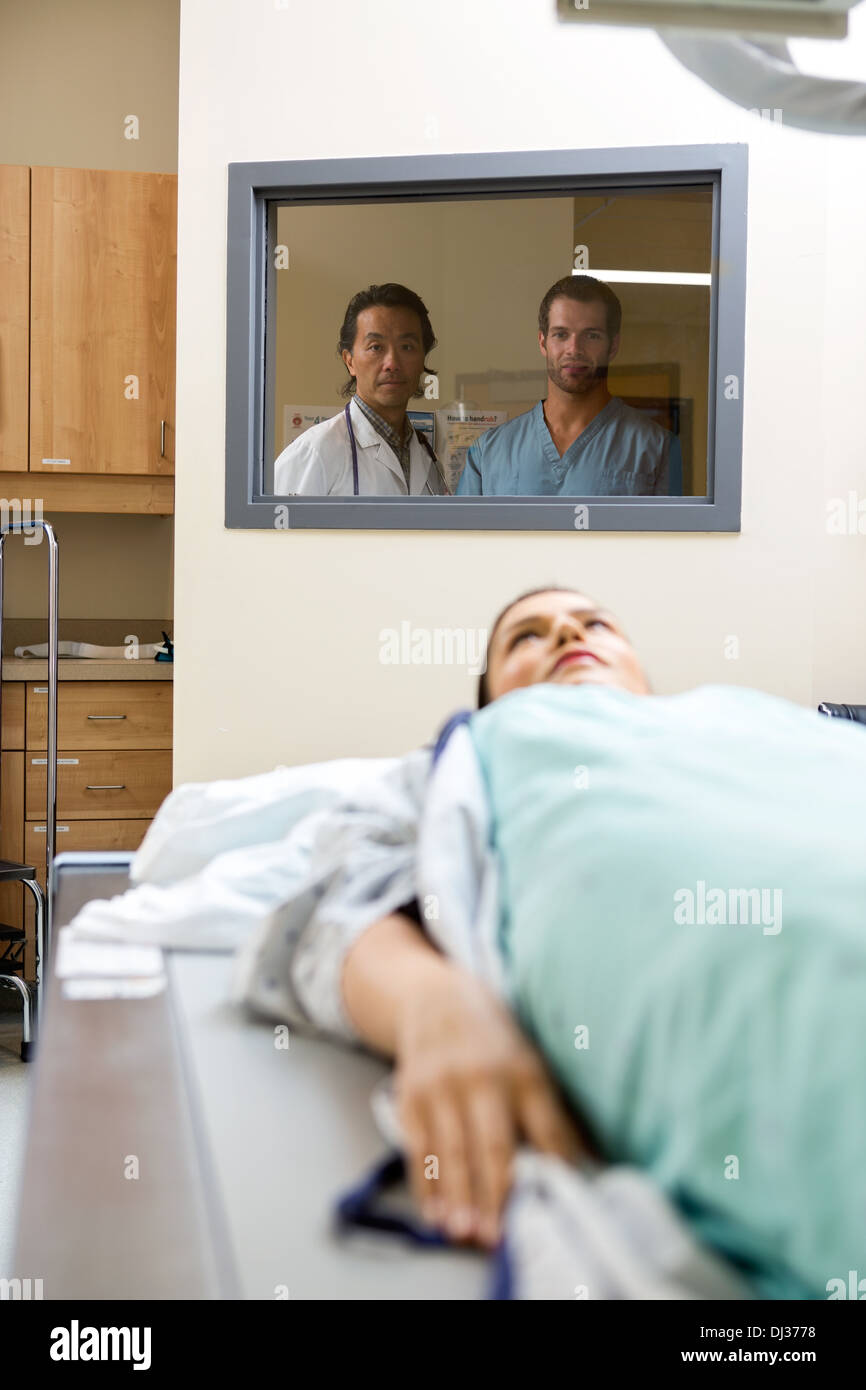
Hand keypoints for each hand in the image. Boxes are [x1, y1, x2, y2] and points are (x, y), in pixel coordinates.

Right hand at [393, 965, 585, 1248]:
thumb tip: (589, 1170)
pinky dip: (425, 1186)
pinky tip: (433, 1214)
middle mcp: (483, 1078)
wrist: (439, 1000)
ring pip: (450, 1151)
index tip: (561, 1204)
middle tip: (498, 1238)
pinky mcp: (411, 1096)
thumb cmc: (496, 1046)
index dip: (555, 1166)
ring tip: (464, 1234)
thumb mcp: (533, 1066)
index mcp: (525, 1073)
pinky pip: (417, 1149)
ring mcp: (442, 1087)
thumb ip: (555, 1117)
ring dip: (457, 1197)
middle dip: (496, 1193)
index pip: (546, 1126)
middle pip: (492, 1144)